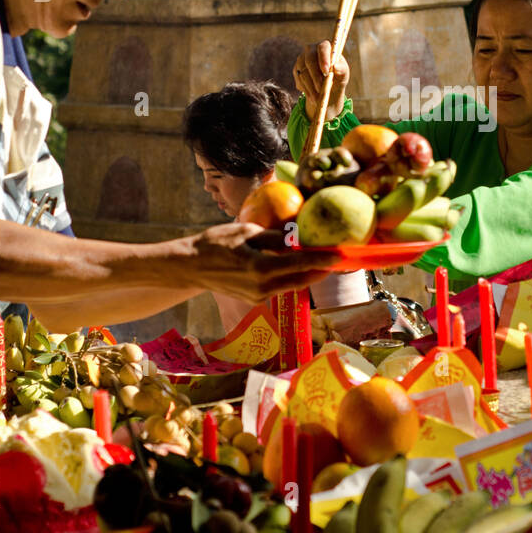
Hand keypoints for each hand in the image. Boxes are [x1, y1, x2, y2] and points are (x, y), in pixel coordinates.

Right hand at [191, 223, 337, 302]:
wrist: (191, 267)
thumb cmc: (216, 243)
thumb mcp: (246, 232)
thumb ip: (275, 238)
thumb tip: (300, 237)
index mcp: (260, 268)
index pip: (300, 263)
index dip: (323, 259)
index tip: (341, 255)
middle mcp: (262, 286)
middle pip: (302, 279)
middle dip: (322, 270)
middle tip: (339, 258)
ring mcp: (258, 296)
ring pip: (292, 285)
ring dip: (308, 274)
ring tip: (324, 261)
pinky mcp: (255, 299)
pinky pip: (279, 286)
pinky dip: (291, 276)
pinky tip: (298, 265)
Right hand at [293, 40, 349, 121]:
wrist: (328, 86)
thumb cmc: (338, 76)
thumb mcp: (343, 75)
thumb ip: (342, 70)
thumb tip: (336, 66)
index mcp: (325, 46)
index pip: (323, 48)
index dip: (324, 59)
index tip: (326, 72)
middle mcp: (311, 50)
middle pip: (310, 60)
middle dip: (316, 76)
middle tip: (321, 89)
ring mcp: (301, 59)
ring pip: (303, 72)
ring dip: (311, 87)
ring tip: (318, 99)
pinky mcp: (296, 70)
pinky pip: (299, 80)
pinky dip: (306, 90)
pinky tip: (313, 97)